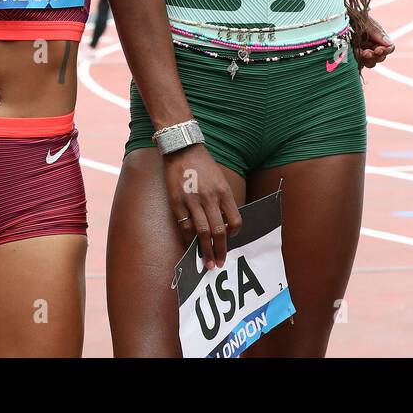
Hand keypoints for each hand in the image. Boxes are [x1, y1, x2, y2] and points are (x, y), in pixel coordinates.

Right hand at [163, 143, 240, 269]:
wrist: (182, 149)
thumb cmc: (203, 164)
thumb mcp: (220, 179)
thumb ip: (223, 199)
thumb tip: (224, 220)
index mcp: (224, 192)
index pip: (235, 220)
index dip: (234, 233)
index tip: (231, 239)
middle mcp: (210, 198)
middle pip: (219, 231)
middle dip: (220, 250)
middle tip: (219, 264)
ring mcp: (192, 201)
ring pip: (202, 233)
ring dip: (205, 251)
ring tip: (207, 264)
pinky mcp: (177, 203)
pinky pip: (184, 226)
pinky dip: (188, 240)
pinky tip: (190, 248)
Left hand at [353, 14, 394, 68]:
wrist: (343, 19)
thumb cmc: (356, 19)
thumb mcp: (367, 24)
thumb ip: (378, 33)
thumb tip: (389, 43)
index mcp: (381, 38)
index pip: (389, 48)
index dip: (386, 51)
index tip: (378, 50)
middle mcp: (374, 46)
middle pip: (381, 57)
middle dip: (374, 56)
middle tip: (366, 53)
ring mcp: (366, 52)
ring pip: (371, 63)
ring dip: (367, 60)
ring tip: (359, 52)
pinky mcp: (357, 56)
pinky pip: (360, 63)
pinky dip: (358, 61)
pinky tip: (354, 55)